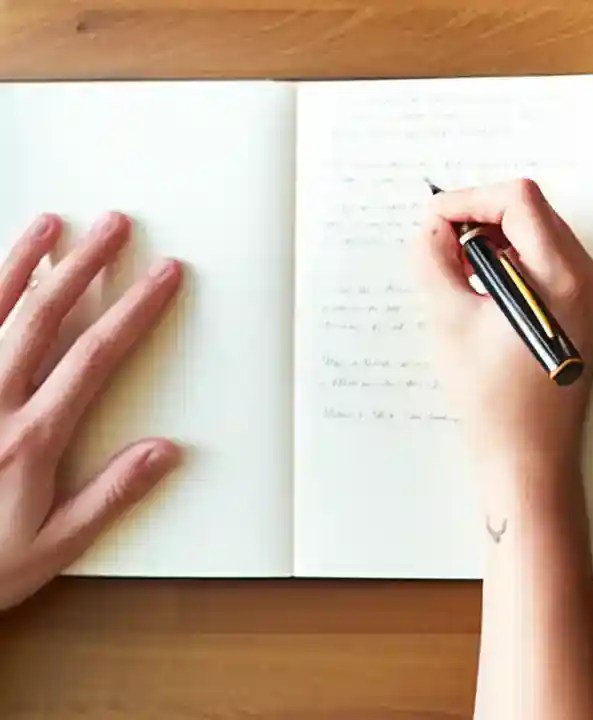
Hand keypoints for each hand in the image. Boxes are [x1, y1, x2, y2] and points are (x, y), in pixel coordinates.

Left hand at [0, 212, 182, 610]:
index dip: (133, 309)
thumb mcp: (54, 545)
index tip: (161, 276)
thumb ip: (111, 494)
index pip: (94, 355)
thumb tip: (164, 452)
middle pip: (44, 316)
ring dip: (23, 264)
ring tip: (49, 225)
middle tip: (114, 227)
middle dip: (85, 265)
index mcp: (31, 438)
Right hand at [418, 179, 592, 474]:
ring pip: (542, 233)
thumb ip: (434, 260)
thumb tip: (432, 227)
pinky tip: (486, 291)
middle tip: (443, 243)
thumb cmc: (496, 402)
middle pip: (533, 212)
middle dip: (482, 218)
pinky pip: (551, 261)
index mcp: (563, 279)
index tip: (437, 220)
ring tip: (462, 273)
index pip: (519, 201)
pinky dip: (516, 262)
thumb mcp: (450, 321)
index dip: (470, 200)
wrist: (530, 455)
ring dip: (497, 239)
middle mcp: (590, 280)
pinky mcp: (589, 309)